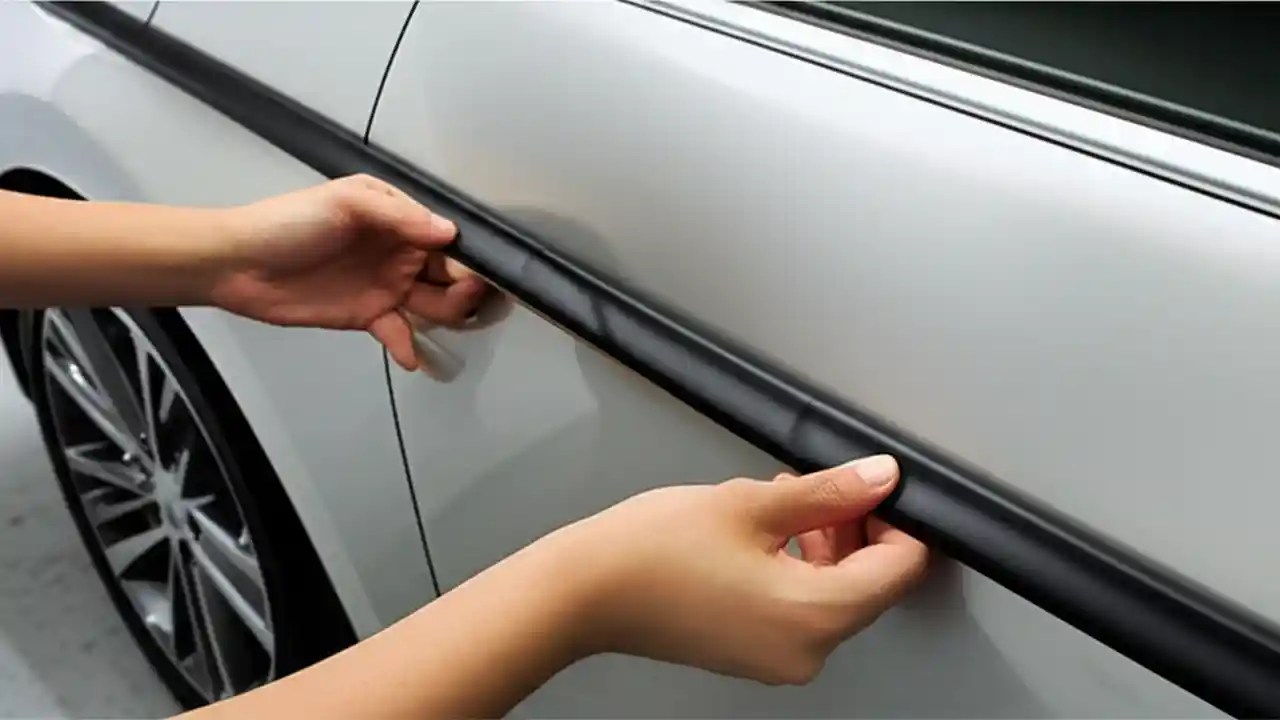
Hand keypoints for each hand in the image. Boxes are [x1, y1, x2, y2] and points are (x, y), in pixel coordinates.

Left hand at [210, 174, 489, 369]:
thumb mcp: (346, 202)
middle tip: (464, 296)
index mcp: (396, 217)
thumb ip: (399, 215)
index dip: (465, 255)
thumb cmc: (289, 223)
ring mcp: (384, 285)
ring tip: (443, 317)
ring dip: (447, 313)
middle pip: (448, 273)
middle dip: (465, 287)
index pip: (445, 237)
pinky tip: (410, 357)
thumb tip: (448, 232)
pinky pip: (399, 333)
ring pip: (433, 303)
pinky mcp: (367, 315)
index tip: (479, 272)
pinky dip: (408, 346)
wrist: (238, 263)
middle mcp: (397, 251)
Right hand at [540, 455, 928, 684]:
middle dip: (860, 530)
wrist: (586, 591)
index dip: (900, 522)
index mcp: (813, 617)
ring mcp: (777, 659)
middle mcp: (804, 652)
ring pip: (834, 597)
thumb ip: (829, 491)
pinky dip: (799, 569)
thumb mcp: (753, 502)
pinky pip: (800, 610)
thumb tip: (880, 478)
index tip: (882, 487)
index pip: (899, 571)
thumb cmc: (653, 550)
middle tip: (832, 485)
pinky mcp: (753, 654)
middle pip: (869, 587)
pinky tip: (771, 531)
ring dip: (828, 546)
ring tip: (793, 500)